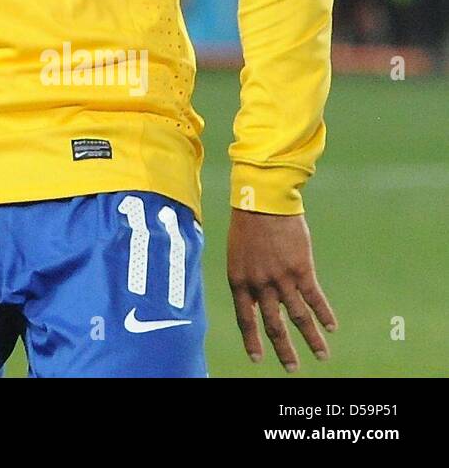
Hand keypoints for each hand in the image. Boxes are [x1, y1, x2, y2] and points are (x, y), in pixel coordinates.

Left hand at [227, 208, 336, 371]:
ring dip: (311, 339)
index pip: (245, 319)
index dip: (252, 340)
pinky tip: (332, 328)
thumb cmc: (247, 223)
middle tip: (292, 368)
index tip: (257, 359)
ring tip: (322, 356)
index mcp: (239, 280)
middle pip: (273, 325)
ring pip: (298, 317)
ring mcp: (281, 278)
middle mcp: (259, 284)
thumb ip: (248, 275)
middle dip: (284, 349)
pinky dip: (324, 314)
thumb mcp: (237, 252)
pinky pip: (314, 298)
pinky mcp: (301, 269)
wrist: (261, 201)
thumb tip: (259, 294)